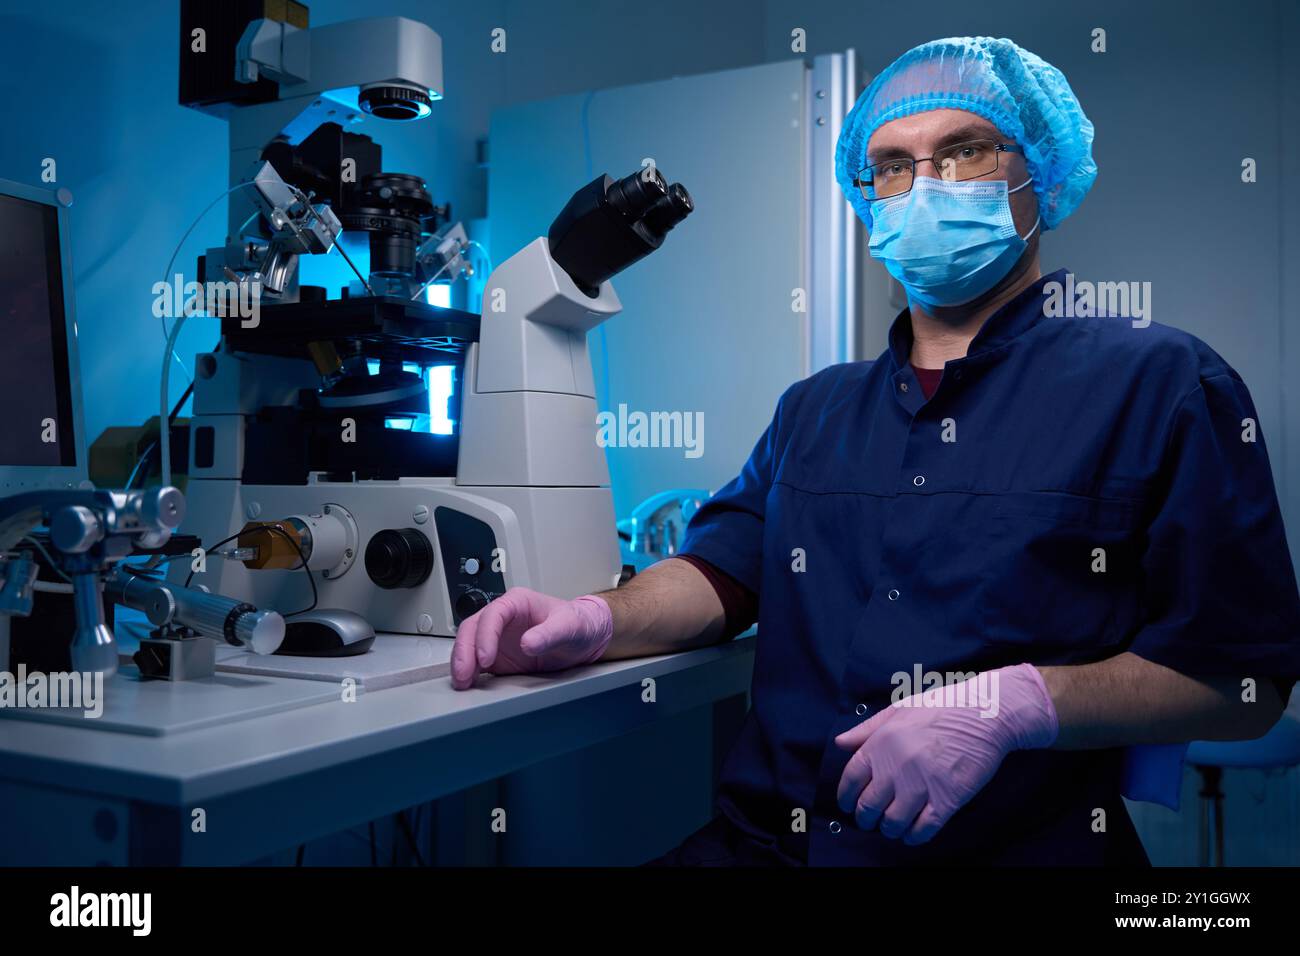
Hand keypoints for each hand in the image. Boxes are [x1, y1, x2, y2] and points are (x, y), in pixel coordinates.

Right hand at [450, 587, 613, 689]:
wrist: (585, 638)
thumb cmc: (578, 623)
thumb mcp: (570, 626)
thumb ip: (550, 633)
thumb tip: (527, 642)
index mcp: (517, 602)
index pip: (492, 614)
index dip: (485, 635)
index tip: (486, 657)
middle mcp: (503, 618)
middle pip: (472, 628)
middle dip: (464, 651)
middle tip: (465, 674)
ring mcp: (497, 637)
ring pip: (468, 644)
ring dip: (461, 663)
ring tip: (462, 683)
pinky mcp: (497, 656)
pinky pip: (476, 662)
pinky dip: (469, 673)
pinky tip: (468, 685)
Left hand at [834, 663, 1057, 844]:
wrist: (986, 712)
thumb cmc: (943, 707)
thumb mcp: (899, 709)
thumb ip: (867, 729)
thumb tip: (840, 743)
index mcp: (881, 742)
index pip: (851, 779)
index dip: (846, 797)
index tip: (848, 805)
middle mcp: (897, 765)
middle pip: (869, 806)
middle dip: (866, 818)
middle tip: (870, 820)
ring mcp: (922, 784)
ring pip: (893, 822)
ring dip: (889, 829)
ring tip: (892, 826)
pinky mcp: (947, 799)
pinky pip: (923, 829)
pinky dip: (914, 836)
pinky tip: (913, 832)